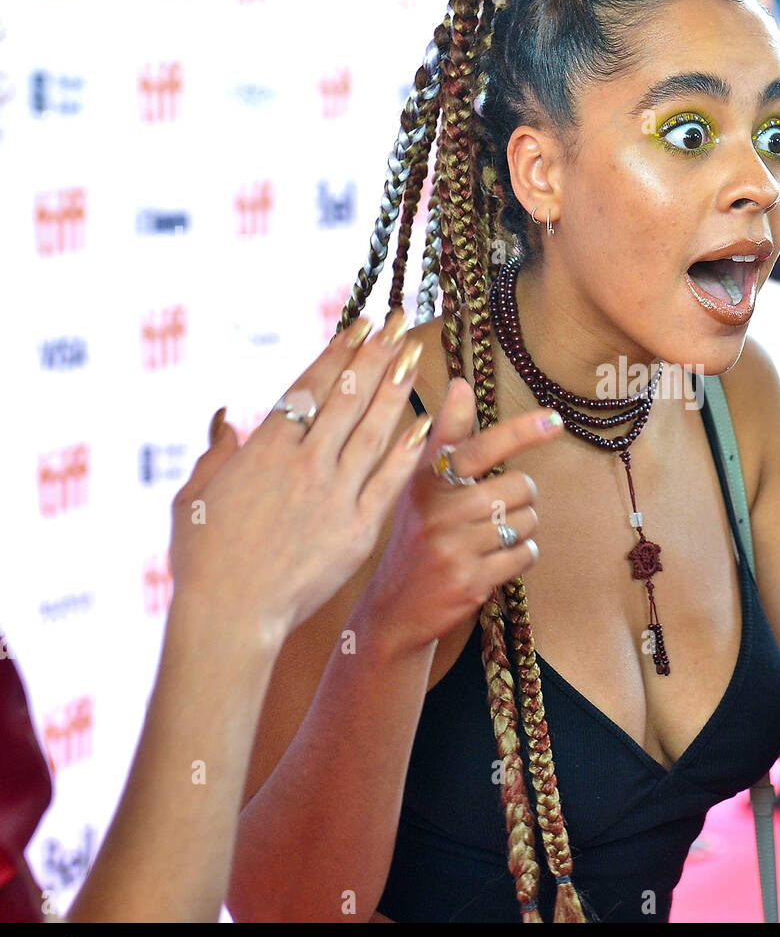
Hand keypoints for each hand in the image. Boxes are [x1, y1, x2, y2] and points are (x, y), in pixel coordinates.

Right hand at [168, 311, 434, 649]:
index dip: (338, 352)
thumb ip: (216, 454)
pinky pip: (388, 480)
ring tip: (415, 354)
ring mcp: (334, 495)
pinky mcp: (357, 529)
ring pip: (373, 429)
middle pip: (348, 397)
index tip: (360, 323)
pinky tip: (428, 422)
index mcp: (264, 450)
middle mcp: (304, 464)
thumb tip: (226, 418)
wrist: (230, 616)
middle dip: (375, 354)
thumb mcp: (195, 498)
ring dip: (396, 388)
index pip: (310, 387)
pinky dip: (408, 450)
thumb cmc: (204, 561)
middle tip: (400, 321)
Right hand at [356, 377, 564, 653]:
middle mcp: (438, 511)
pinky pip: (525, 555)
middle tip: (495, 512)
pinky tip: (493, 563)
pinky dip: (519, 557)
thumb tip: (461, 384)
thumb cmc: (416, 538)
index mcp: (426, 481)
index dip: (520, 431)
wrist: (394, 610)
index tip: (555, 420)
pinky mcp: (472, 580)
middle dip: (520, 499)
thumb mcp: (420, 486)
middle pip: (519, 487)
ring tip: (487, 540)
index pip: (480, 447)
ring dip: (519, 530)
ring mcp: (454, 547)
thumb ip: (446, 437)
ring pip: (526, 522)